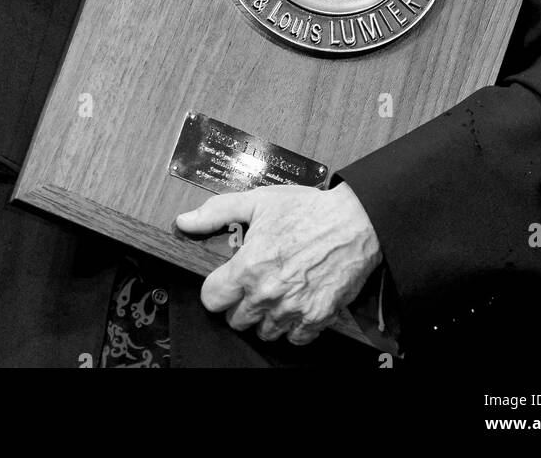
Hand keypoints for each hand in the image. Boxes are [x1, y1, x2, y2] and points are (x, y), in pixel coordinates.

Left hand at [175, 182, 381, 345]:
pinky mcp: (316, 319)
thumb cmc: (308, 209)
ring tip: (276, 292)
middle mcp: (267, 294)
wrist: (355, 222)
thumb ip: (217, 211)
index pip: (211, 300)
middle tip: (254, 283)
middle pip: (235, 320)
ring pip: (264, 332)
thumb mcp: (258, 201)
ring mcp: (292, 310)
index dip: (216, 289)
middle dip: (240, 303)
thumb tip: (184, 221)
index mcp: (248, 267)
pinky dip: (293, 326)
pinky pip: (294, 339)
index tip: (226, 281)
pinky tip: (295, 303)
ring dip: (266, 316)